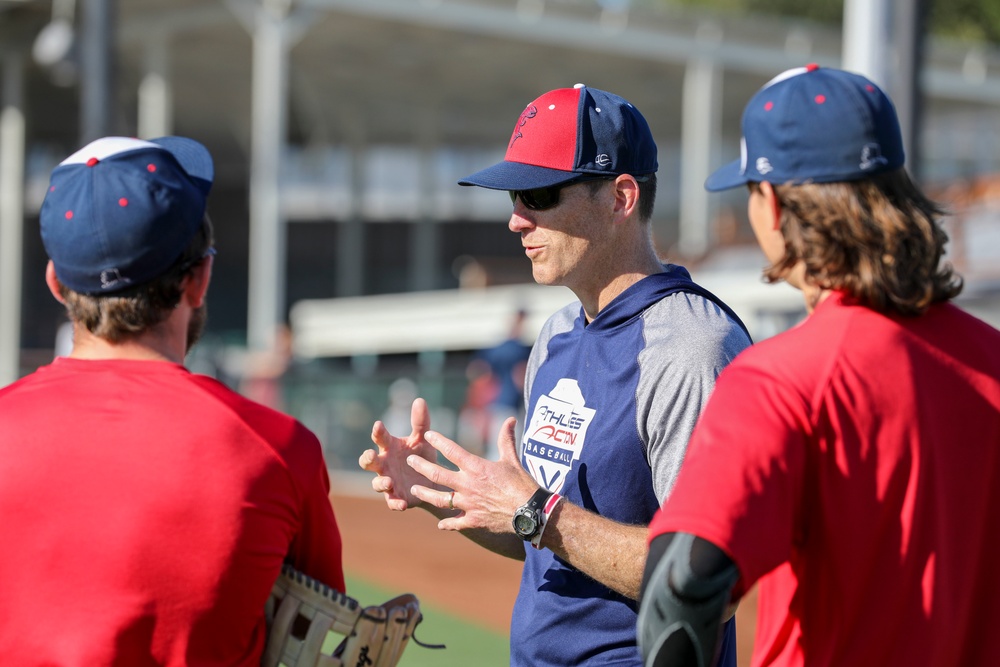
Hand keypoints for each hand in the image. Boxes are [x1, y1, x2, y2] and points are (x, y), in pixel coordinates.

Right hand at [359, 398, 442, 510]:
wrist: (434, 480)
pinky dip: (395, 503)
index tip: (379, 425)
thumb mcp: (423, 439)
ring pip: (377, 484)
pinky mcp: (396, 497)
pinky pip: (392, 502)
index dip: (378, 432)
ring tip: (389, 481)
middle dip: (367, 459)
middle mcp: (384, 464)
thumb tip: (420, 400)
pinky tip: (402, 505)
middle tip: (371, 456)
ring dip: (381, 483)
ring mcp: (388, 481)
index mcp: (389, 447)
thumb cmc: (422, 455)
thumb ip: (420, 422)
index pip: (380, 438)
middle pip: (368, 462)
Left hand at [407, 417, 539, 534]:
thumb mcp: (512, 459)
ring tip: (415, 489)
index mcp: (476, 468)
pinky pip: (455, 522)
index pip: (452, 451)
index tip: (427, 435)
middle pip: (437, 474)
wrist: (531, 512)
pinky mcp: (473, 521)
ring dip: (425, 493)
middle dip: (421, 466)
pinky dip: (447, 523)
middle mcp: (468, 485)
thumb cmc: (522, 483)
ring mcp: (468, 504)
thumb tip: (510, 419)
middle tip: (410, 461)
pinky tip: (440, 523)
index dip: (438, 441)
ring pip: (440, 499)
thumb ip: (506, 439)